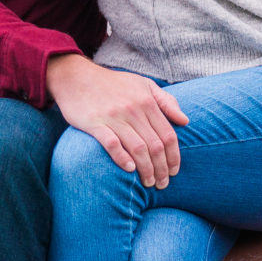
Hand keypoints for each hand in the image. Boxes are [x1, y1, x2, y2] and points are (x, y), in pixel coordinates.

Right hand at [44, 54, 186, 187]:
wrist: (76, 76)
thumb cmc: (112, 83)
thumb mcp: (143, 84)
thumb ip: (166, 101)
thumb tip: (185, 121)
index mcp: (147, 101)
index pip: (168, 135)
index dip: (174, 157)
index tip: (174, 172)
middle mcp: (133, 109)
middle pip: (155, 146)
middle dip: (162, 169)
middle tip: (162, 184)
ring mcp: (113, 116)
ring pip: (138, 148)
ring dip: (146, 170)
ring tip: (148, 183)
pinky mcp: (94, 123)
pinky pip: (112, 144)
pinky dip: (123, 158)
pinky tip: (129, 169)